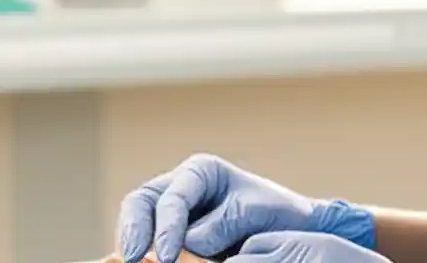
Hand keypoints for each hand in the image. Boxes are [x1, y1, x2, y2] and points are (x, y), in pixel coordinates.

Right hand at [116, 155, 374, 262]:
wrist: (293, 232)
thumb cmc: (277, 213)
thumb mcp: (255, 211)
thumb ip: (224, 223)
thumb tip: (190, 242)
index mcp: (201, 172)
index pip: (174, 197)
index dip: (166, 226)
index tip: (167, 255)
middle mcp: (180, 189)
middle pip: (141, 202)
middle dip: (133, 229)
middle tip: (133, 257)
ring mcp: (172, 216)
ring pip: (137, 222)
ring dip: (132, 242)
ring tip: (133, 261)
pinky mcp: (173, 240)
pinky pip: (149, 244)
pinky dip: (146, 252)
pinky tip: (146, 262)